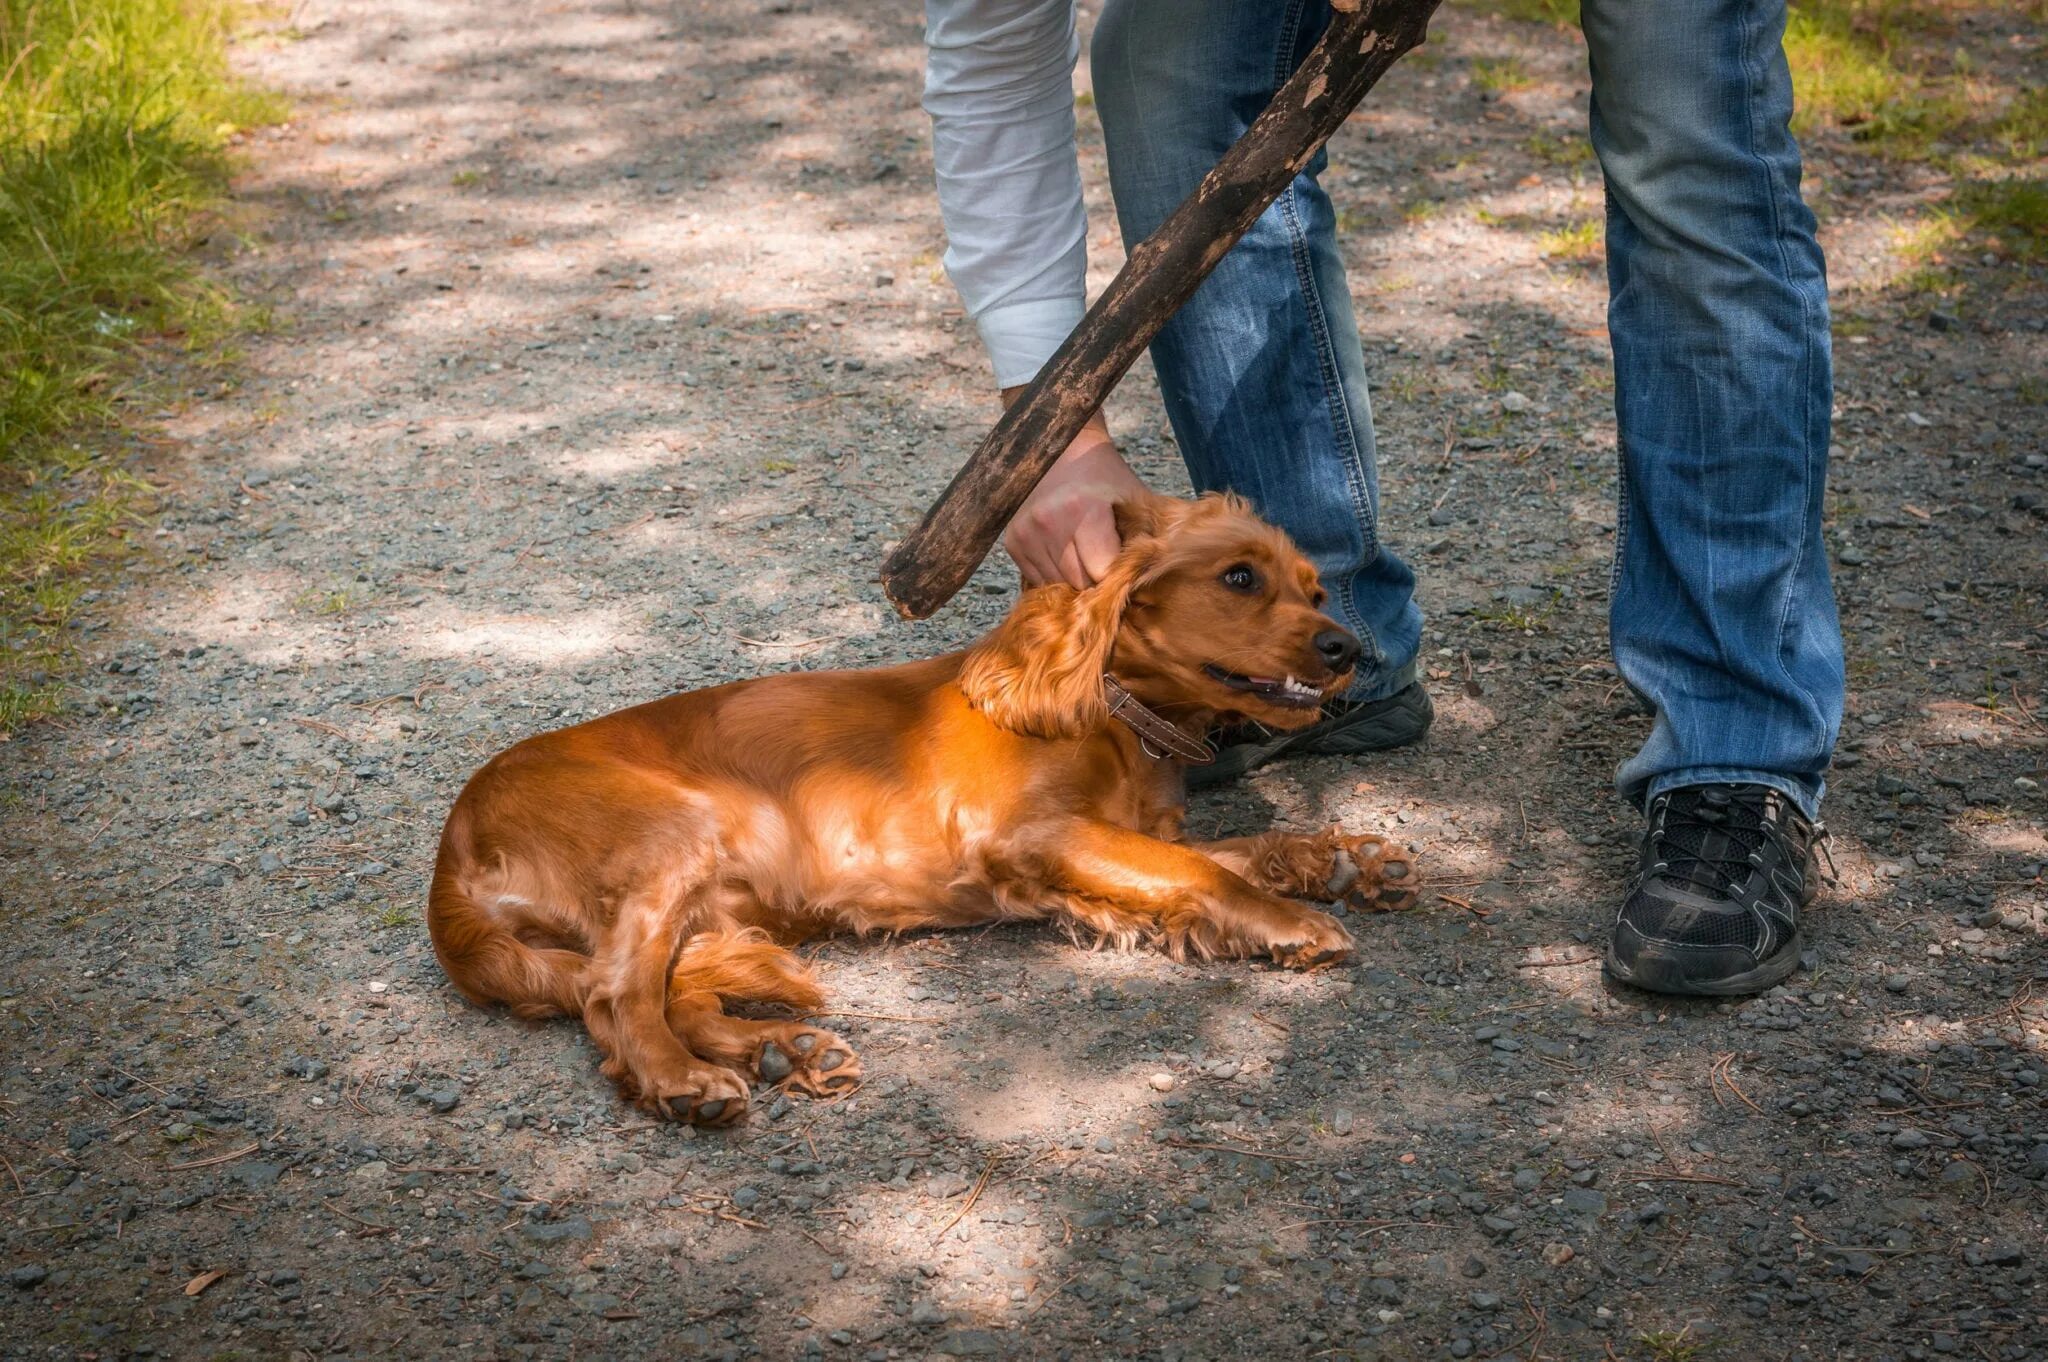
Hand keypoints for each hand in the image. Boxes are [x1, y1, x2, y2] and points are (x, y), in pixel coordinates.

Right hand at [999, 400, 1148, 588]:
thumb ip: (1146, 545)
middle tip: (1106, 560)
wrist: (1066, 451)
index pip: (1101, 574)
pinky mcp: (1013, 542)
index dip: (1117, 576)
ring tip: (1084, 553)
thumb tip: (1150, 591)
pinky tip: (1065, 551)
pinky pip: (1038, 580)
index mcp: (1084, 511)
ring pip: (1057, 586)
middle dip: (1095, 581)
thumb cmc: (1108, 481)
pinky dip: (1055, 574)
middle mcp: (1049, 523)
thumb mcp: (1137, 505)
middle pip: (1078, 584)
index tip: (1124, 567)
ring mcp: (1027, 533)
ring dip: (1074, 579)